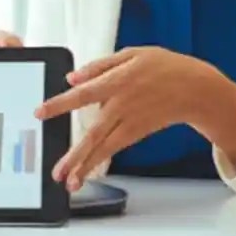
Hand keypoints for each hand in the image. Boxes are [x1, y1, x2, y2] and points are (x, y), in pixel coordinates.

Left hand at [34, 47, 216, 191]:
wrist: (195, 88)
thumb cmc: (163, 66)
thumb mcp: (132, 53)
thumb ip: (100, 66)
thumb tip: (72, 77)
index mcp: (118, 80)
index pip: (83, 94)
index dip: (61, 104)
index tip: (40, 113)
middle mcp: (123, 104)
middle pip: (94, 132)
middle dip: (74, 153)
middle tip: (56, 171)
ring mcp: (131, 121)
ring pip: (105, 146)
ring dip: (86, 165)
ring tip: (68, 182)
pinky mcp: (138, 131)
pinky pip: (115, 148)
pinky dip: (100, 161)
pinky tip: (86, 172)